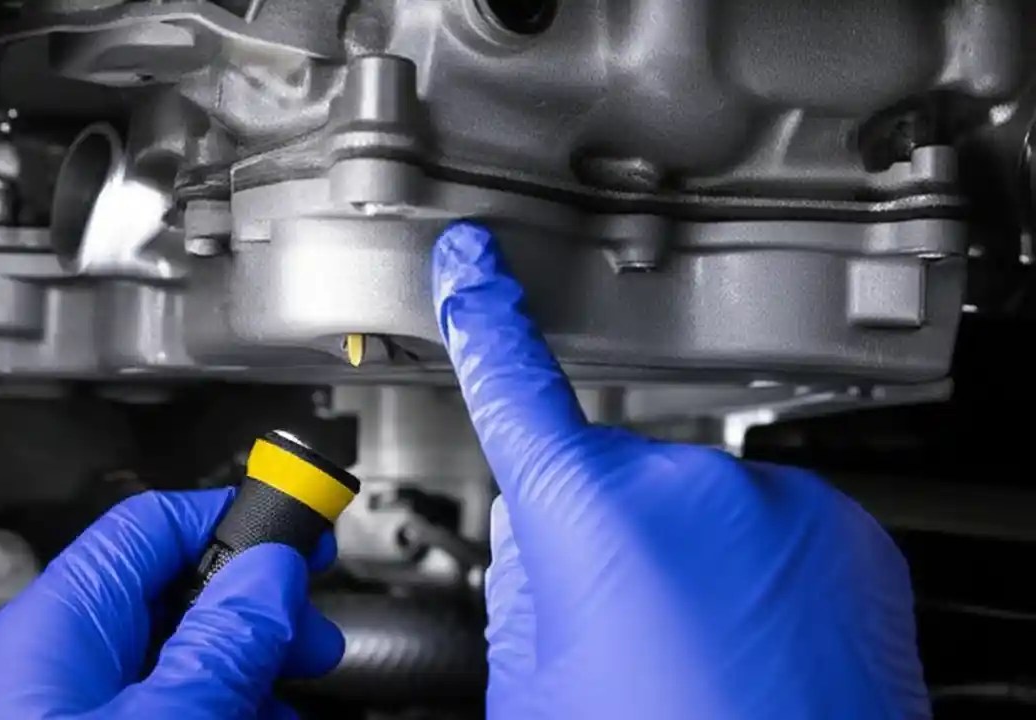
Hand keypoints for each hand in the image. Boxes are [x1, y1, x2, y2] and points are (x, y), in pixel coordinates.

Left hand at [0, 489, 342, 719]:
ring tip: (291, 695)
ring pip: (166, 660)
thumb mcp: (168, 718)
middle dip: (253, 607)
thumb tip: (271, 570)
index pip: (150, 523)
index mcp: (48, 629)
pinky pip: (150, 705)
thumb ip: (224, 641)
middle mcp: (43, 665)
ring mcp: (53, 713)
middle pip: (167, 593)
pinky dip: (209, 706)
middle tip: (311, 631)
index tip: (302, 521)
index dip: (235, 512)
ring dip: (240, 667)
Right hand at [432, 221, 930, 719]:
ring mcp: (783, 507)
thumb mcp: (535, 690)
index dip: (482, 316)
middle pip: (602, 485)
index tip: (472, 261)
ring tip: (690, 669)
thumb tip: (543, 543)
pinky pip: (764, 533)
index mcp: (590, 516)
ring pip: (690, 511)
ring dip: (676, 567)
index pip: (514, 387)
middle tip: (610, 645)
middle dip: (591, 543)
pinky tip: (746, 655)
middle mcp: (694, 486)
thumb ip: (525, 592)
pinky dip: (748, 578)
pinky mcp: (849, 539)